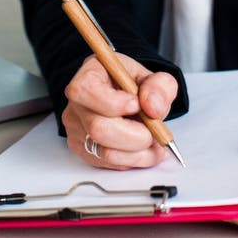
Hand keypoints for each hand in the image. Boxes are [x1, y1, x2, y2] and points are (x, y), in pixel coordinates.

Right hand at [62, 53, 177, 169]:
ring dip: (137, 153)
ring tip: (154, 143)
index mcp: (89, 74)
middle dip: (133, 135)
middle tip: (153, 131)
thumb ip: (160, 86)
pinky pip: (107, 163)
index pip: (86, 90)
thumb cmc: (133, 85)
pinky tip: (143, 149)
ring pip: (104, 151)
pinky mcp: (82, 149)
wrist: (127, 98)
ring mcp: (77, 128)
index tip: (137, 105)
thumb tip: (153, 107)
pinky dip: (131, 160)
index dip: (113, 102)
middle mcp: (77, 103)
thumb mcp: (153, 77)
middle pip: (97, 128)